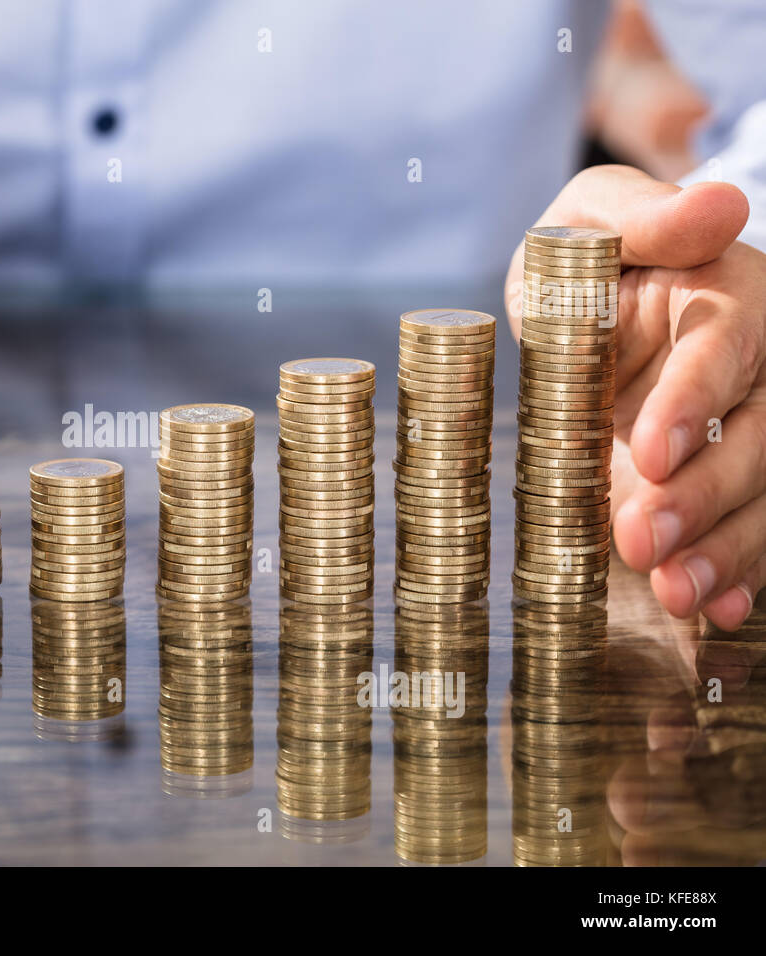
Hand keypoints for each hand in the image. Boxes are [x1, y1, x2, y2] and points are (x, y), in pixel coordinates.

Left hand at [505, 164, 765, 630]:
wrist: (591, 301)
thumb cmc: (587, 257)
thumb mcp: (592, 219)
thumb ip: (644, 219)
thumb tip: (717, 205)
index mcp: (729, 293)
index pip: (724, 348)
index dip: (694, 402)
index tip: (650, 452)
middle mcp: (762, 364)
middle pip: (759, 431)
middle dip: (704, 495)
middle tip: (641, 542)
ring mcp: (756, 422)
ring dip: (728, 547)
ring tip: (680, 592)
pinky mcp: (736, 472)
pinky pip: (756, 520)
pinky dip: (741, 569)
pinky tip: (717, 607)